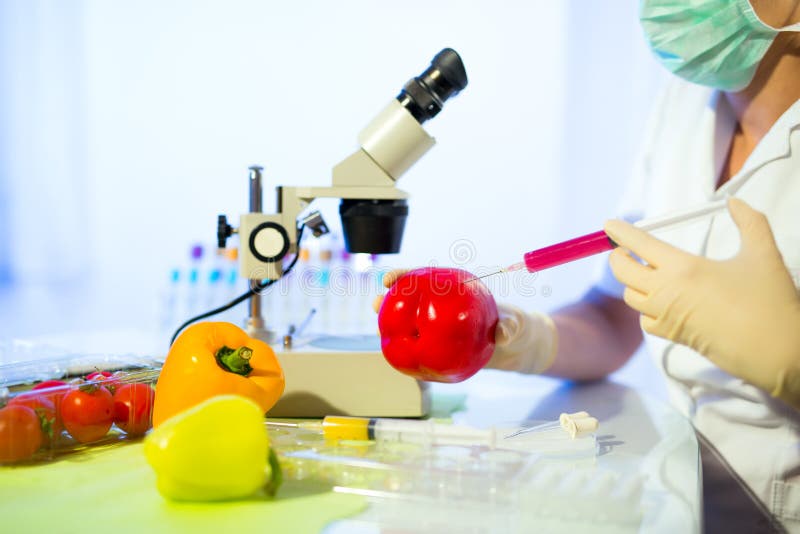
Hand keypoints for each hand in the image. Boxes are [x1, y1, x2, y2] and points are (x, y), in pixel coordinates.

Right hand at [374, 269, 557, 374]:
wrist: (516, 349)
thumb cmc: (514, 327)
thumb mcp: (515, 324)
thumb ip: (509, 326)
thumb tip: (502, 332)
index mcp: (454, 293)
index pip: (425, 279)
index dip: (405, 276)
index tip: (390, 279)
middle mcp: (442, 310)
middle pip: (409, 301)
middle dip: (388, 300)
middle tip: (376, 305)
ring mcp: (439, 330)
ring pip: (410, 325)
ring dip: (391, 327)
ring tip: (380, 332)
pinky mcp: (441, 350)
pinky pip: (421, 349)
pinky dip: (407, 353)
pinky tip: (398, 360)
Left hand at [604, 198, 799, 407]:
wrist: (775, 353)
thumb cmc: (770, 303)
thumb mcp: (764, 255)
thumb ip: (750, 222)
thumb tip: (735, 201)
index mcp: (684, 268)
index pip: (640, 245)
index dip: (621, 232)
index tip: (609, 224)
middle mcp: (667, 292)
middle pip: (623, 271)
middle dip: (617, 257)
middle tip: (624, 249)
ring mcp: (666, 317)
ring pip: (630, 296)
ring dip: (631, 282)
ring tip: (643, 272)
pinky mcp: (672, 337)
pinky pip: (644, 320)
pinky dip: (644, 308)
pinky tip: (658, 302)